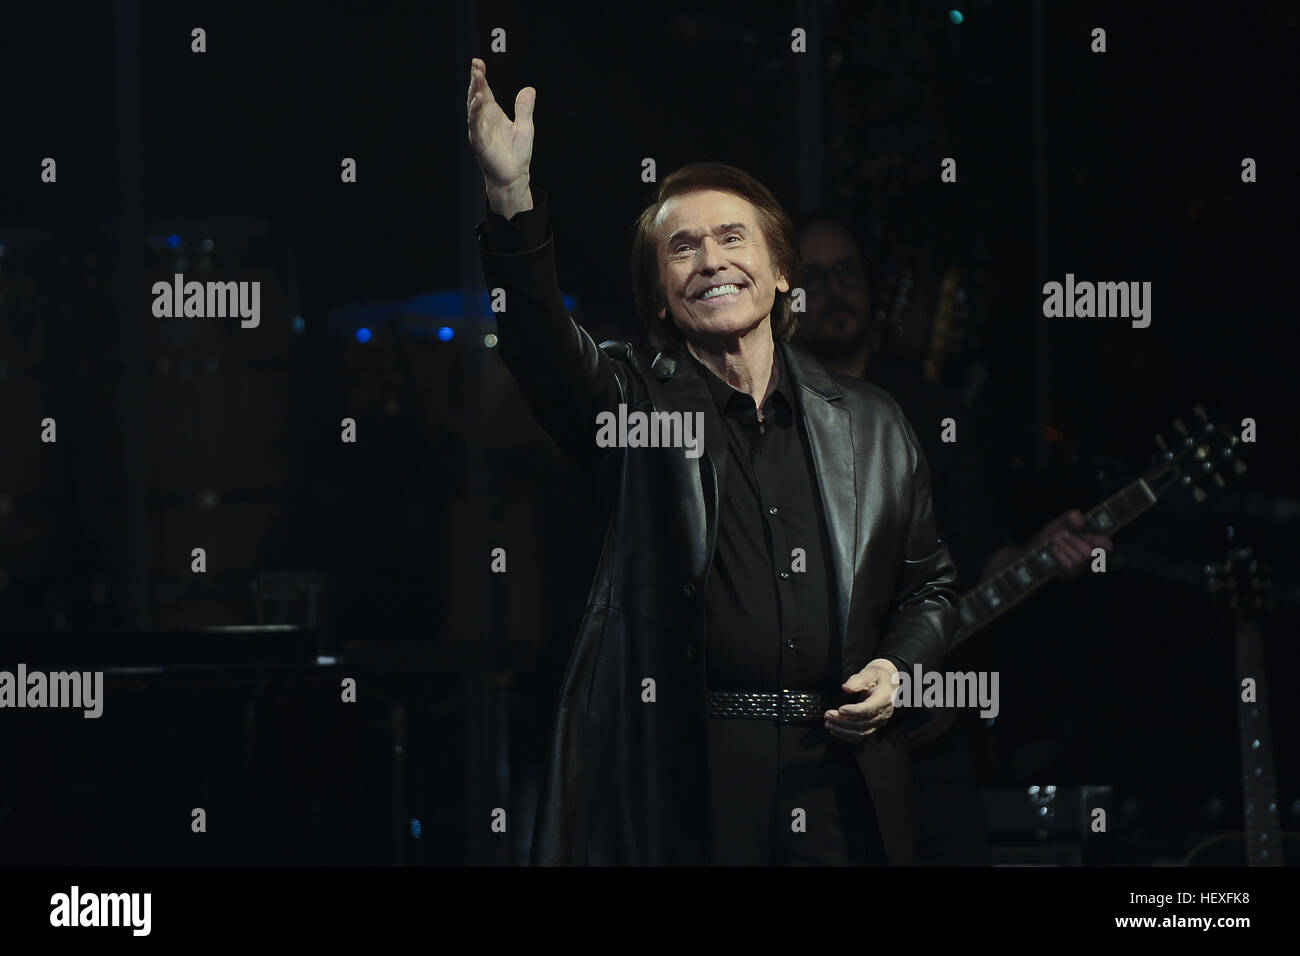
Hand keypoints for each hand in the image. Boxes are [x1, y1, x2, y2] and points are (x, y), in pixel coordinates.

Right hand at [466, 58, 535, 202]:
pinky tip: (477, 100)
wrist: (514, 176)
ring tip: (477, 77)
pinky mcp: (479, 141)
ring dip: (474, 92)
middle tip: (476, 65)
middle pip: (477, 95)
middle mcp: (484, 119)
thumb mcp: (525, 126)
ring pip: (473, 107)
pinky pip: (475, 124)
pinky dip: (475, 112)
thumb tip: (529, 89)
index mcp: (493, 114)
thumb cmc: (517, 154)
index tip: (479, 62)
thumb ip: (524, 108)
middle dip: (476, 79)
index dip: (481, 77)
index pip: (485, 91)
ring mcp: (479, 130)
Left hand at [825, 659, 897, 742]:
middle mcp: (884, 712)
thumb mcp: (868, 673)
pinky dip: (847, 735)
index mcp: (885, 697)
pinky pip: (861, 735)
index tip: (839, 709)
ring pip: (861, 732)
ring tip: (828, 723)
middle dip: (843, 721)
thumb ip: (858, 680)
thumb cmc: (876, 676)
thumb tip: (845, 688)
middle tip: (827, 715)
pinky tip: (835, 730)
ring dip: (843, 730)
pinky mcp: (874, 726)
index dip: (854, 711)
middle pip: (863, 722)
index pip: (869, 709)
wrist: (887, 682)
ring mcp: (880, 721)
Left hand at [1027, 508, 1112, 577]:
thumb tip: (1080, 520)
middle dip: (1076, 542)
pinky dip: (1060, 555)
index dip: (1101, 542)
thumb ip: (1071, 517)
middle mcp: (1088, 555)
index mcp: (1092, 541)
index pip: (1107, 546)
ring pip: (1079, 559)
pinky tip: (1053, 549)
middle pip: (1091, 553)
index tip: (1087, 535)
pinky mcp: (1070, 573)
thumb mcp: (1061, 521)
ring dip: (1065, 547)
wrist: (1036, 546)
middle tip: (1065, 535)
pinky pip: (1069, 566)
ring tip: (1055, 539)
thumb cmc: (1054, 533)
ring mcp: (1080, 566)